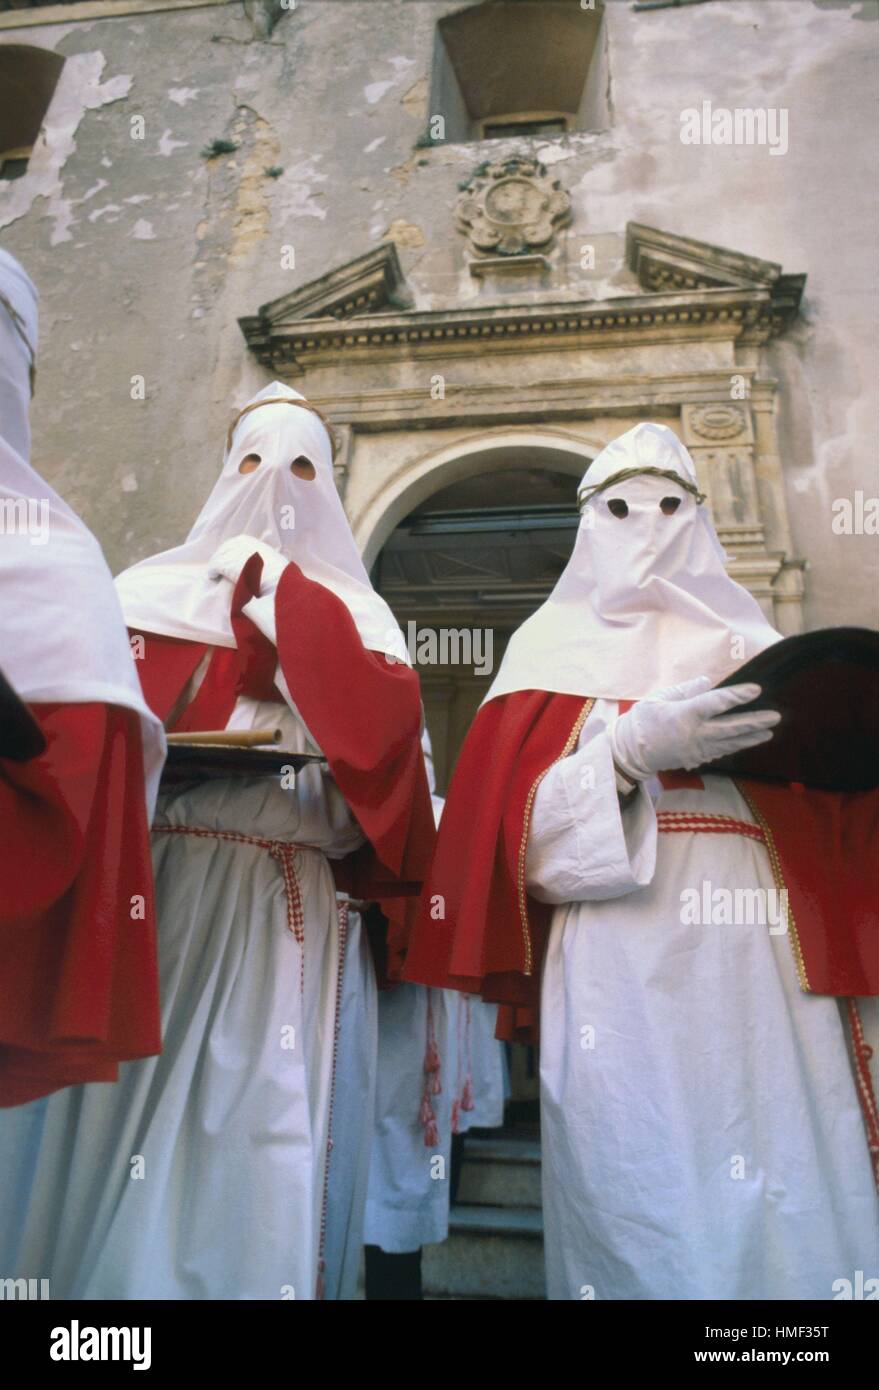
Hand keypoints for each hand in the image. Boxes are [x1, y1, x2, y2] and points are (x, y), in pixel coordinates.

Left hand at [207, 535, 286, 592]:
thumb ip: (267, 559)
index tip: (230, 559)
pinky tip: (212, 577)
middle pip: (226, 548)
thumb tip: (268, 563)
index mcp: (254, 543)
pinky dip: (212, 572)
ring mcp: (234, 553)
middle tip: (219, 566)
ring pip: (219, 557)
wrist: (277, 583)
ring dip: (216, 565)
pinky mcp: (225, 563)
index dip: (232, 552)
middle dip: (222, 556)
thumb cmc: (280, 577)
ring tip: (214, 574)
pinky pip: (214, 566)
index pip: (237, 543)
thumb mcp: (275, 562)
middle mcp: (242, 544)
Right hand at [611, 677, 780, 778]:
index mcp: (684, 714)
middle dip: (755, 722)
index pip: (717, 703)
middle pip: (731, 728)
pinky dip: (736, 746)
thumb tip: (707, 681)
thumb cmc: (642, 721)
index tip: (756, 690)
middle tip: (776, 717)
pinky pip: (721, 751)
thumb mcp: (660, 698)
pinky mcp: (696, 758)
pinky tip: (748, 741)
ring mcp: (697, 749)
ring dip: (751, 737)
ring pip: (731, 743)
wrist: (629, 752)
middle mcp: (694, 734)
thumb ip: (686, 690)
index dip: (738, 696)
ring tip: (769, 731)